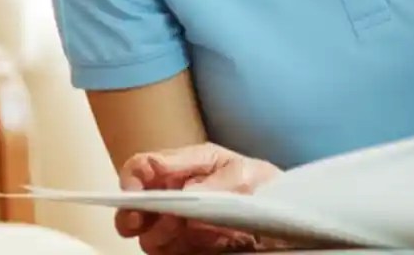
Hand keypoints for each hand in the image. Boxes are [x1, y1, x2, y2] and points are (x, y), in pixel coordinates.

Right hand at [115, 143, 284, 253]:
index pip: (142, 168)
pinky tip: (188, 244)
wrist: (283, 216)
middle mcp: (172, 196)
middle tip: (139, 220)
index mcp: (182, 168)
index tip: (134, 192)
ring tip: (177, 227)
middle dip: (130, 213)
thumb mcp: (242, 174)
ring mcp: (176, 225)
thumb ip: (210, 182)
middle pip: (133, 206)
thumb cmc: (262, 184)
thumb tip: (183, 194)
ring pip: (147, 235)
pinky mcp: (184, 249)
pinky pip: (165, 253)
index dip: (131, 179)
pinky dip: (171, 250)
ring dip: (156, 233)